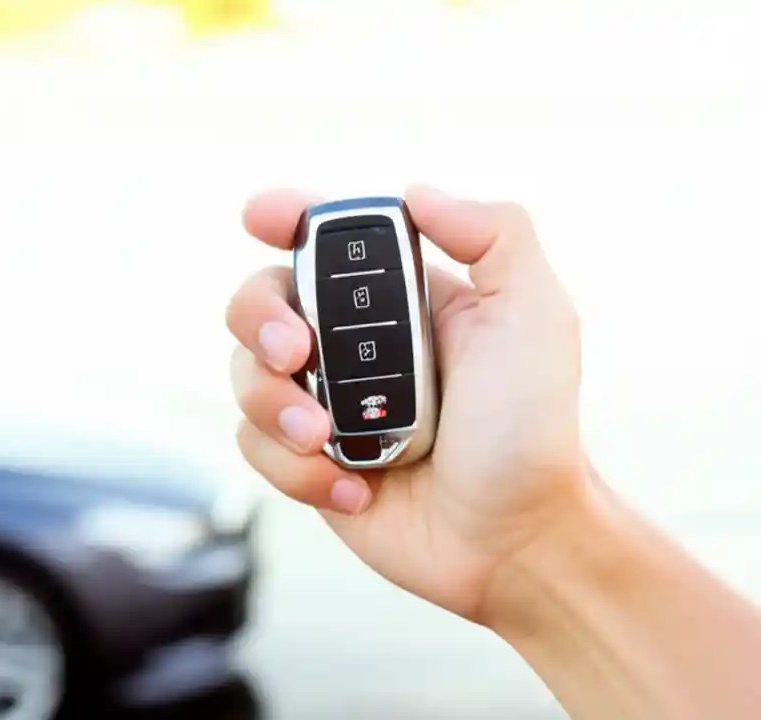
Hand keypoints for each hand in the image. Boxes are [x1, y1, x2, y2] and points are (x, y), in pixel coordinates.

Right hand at [227, 185, 592, 621]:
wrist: (513, 540)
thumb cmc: (532, 432)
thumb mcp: (535, 317)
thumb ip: (495, 235)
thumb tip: (416, 193)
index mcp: (398, 299)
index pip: (323, 241)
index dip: (282, 218)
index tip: (259, 218)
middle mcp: (350, 344)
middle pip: (258, 300)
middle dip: (260, 319)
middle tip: (297, 355)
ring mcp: (323, 403)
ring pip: (244, 375)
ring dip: (275, 407)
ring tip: (328, 440)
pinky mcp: (304, 460)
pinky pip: (253, 446)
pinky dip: (296, 469)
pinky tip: (354, 488)